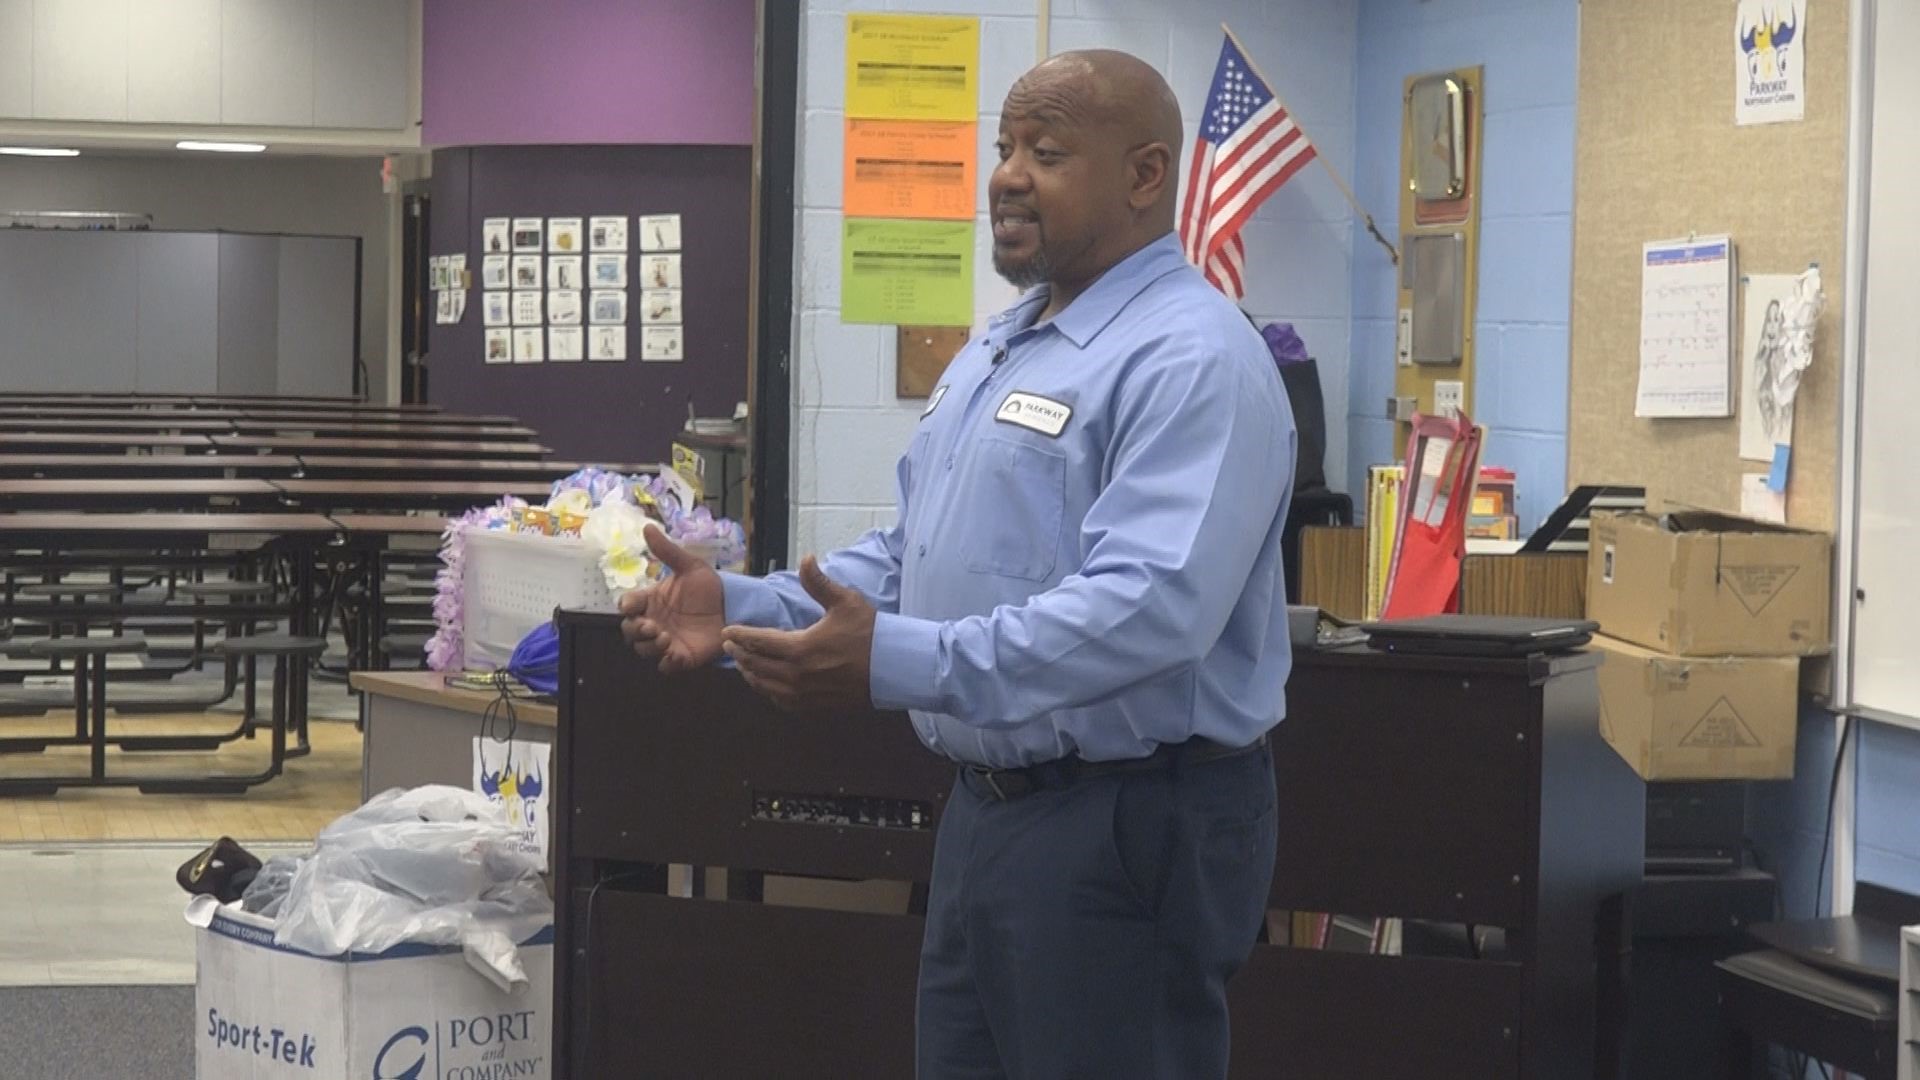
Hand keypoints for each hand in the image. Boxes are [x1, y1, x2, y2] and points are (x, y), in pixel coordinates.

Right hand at [618, 524, 724, 672]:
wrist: (734, 606)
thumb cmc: (708, 586)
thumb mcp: (690, 566)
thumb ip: (668, 551)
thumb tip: (647, 527)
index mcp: (651, 600)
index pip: (628, 605)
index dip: (627, 606)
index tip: (633, 605)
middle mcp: (654, 621)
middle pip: (629, 631)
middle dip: (635, 629)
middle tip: (651, 626)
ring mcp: (666, 641)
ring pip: (643, 650)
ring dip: (649, 646)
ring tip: (665, 637)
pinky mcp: (681, 657)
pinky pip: (665, 666)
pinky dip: (666, 662)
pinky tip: (674, 653)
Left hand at [721, 556, 874, 712]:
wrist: (893, 668)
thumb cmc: (870, 633)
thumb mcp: (845, 602)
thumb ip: (819, 582)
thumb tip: (806, 558)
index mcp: (800, 648)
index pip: (759, 641)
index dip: (740, 636)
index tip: (728, 631)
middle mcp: (797, 675)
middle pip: (756, 665)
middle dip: (740, 654)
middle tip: (730, 646)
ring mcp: (804, 693)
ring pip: (765, 686)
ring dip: (751, 674)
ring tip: (743, 665)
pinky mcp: (814, 705)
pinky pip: (781, 701)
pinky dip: (768, 692)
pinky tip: (767, 685)